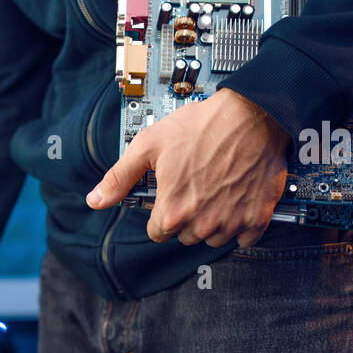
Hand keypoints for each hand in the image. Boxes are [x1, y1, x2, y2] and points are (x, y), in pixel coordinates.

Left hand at [85, 87, 289, 248]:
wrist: (252, 113)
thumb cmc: (202, 125)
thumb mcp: (148, 145)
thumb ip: (119, 177)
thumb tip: (95, 200)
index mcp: (172, 211)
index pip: (158, 233)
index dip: (160, 214)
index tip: (170, 198)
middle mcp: (202, 223)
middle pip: (185, 236)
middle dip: (186, 216)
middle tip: (194, 187)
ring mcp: (232, 223)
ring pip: (214, 238)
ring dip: (212, 222)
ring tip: (215, 191)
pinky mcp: (257, 218)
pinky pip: (245, 238)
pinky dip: (241, 224)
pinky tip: (237, 200)